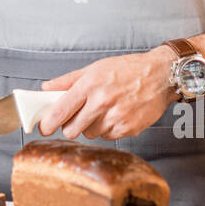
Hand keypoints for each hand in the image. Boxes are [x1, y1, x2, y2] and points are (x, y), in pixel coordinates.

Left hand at [38, 48, 175, 139]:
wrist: (161, 75)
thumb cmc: (127, 69)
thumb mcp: (94, 68)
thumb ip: (68, 80)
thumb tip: (45, 88)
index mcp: (90, 85)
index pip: (61, 110)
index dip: (48, 123)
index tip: (44, 127)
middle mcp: (102, 102)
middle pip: (72, 129)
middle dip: (70, 126)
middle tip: (76, 118)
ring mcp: (116, 117)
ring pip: (90, 134)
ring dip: (91, 127)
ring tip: (102, 111)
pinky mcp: (129, 128)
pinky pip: (107, 137)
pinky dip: (108, 130)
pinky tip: (115, 115)